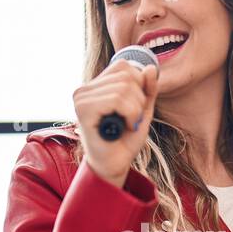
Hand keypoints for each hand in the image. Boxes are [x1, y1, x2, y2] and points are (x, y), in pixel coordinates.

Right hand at [73, 59, 158, 187]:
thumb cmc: (126, 139)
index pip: (123, 67)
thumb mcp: (143, 109)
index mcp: (96, 86)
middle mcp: (85, 89)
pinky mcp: (83, 109)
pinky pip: (117, 99)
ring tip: (128, 124)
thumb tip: (151, 67)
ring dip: (136, 110)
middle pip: (126, 75)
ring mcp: (81, 98)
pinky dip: (130, 114)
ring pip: (124, 87)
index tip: (135, 107)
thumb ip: (148, 88)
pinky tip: (124, 127)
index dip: (139, 85)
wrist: (116, 164)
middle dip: (139, 99)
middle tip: (132, 119)